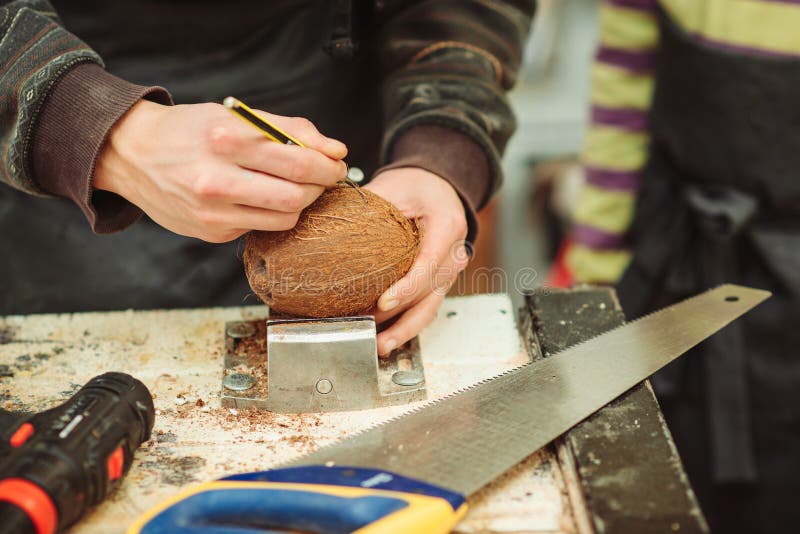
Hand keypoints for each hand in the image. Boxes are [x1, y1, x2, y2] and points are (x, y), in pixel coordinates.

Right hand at [95, 100, 346, 241]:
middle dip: (320, 186)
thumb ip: (290, 129)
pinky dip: (271, 213)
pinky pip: (261, 227)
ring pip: (284, 217)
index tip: (337, 163)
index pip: (300, 163)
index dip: (329, 167)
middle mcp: (218, 178)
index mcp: (227, 138)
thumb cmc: (192, 131)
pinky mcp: (211, 232)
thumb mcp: (236, 115)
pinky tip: (260, 198)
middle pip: (297, 195)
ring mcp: (213, 211)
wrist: (132, 154)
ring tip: (294, 186)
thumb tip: (336, 150)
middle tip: (323, 177)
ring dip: (300, 202)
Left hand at [364, 168, 469, 355]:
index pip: (428, 264)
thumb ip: (375, 208)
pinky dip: (406, 323)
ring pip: (430, 308)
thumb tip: (336, 227)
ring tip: (380, 345)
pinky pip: (424, 307)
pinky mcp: (438, 282)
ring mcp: (449, 272)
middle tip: (371, 331)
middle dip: (400, 318)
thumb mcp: (396, 186)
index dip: (406, 288)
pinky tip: (386, 337)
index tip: (383, 302)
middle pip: (429, 294)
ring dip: (405, 330)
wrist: (438, 188)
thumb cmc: (418, 186)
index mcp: (448, 227)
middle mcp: (454, 255)